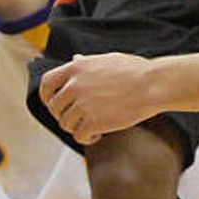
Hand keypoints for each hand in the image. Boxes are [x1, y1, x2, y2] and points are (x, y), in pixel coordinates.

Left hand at [39, 53, 155, 144]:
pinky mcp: (94, 122)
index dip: (47, 96)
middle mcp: (75, 85)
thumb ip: (86, 62)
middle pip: (55, 107)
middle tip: (77, 118)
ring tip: (91, 126)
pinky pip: (79, 136)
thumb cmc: (134, 70)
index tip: (52, 103)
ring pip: (66, 123)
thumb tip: (75, 59)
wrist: (152, 85)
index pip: (47, 83)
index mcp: (76, 68)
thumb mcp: (106, 59)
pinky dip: (86, 138)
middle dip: (63, 115)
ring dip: (76, 127)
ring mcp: (83, 104)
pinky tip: (97, 135)